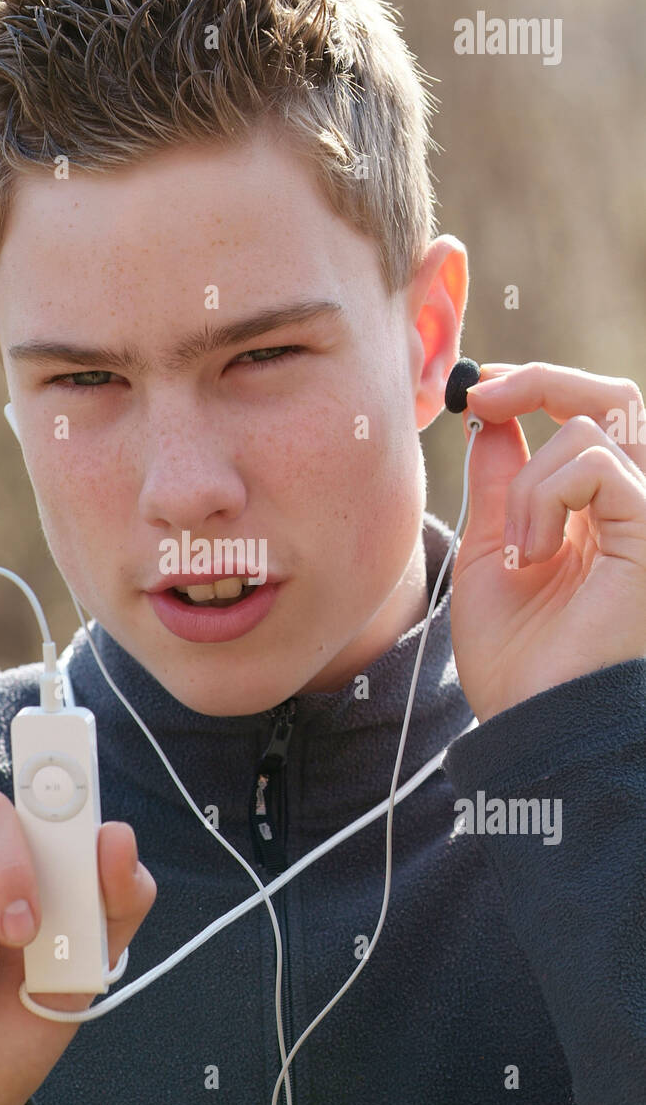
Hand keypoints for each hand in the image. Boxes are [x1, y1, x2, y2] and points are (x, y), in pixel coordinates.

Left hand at [450, 361, 645, 722]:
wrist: (532, 724)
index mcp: (598, 512)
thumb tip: (494, 416)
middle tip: (479, 398)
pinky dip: (547, 498)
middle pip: (612, 395)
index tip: (474, 389)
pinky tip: (534, 556)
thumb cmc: (517, 660)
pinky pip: (599, 465)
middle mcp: (633, 508)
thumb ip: (500, 485)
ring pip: (592, 427)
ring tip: (518, 552)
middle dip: (538, 380)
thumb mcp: (492, 553)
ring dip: (527, 483)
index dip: (535, 385)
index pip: (589, 415)